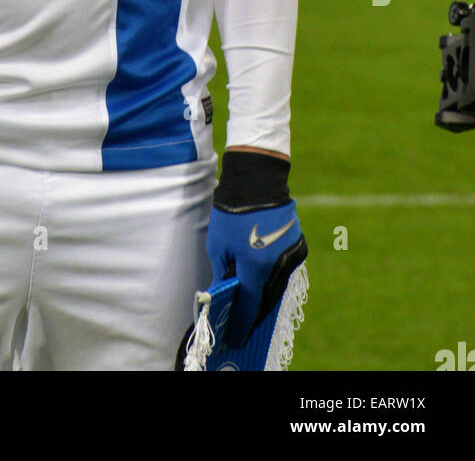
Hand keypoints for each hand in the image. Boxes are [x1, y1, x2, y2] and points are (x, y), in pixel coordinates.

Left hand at [206, 150, 307, 349]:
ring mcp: (291, 257)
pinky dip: (272, 280)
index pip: (249, 307)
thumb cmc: (232, 211)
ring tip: (251, 308)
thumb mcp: (218, 243)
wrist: (258, 180)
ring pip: (277, 287)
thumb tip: (227, 287)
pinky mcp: (298, 246)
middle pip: (265, 300)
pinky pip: (284, 271)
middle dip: (253, 314)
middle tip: (242, 325)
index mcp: (257, 268)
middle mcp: (278, 267)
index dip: (241, 324)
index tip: (234, 338)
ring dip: (264, 297)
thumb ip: (223, 270)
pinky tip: (263, 285)